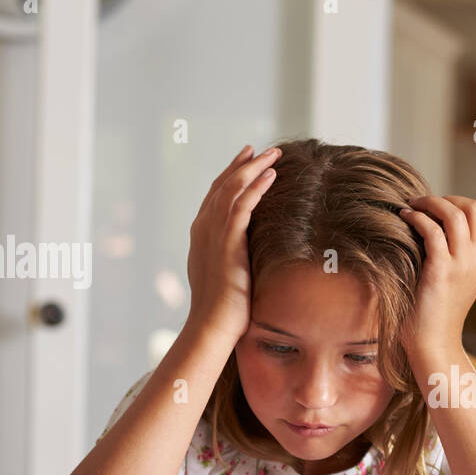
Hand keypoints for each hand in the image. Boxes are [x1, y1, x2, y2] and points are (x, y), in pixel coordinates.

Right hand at [185, 144, 281, 344]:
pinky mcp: (227, 241)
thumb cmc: (224, 308)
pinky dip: (256, 186)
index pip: (217, 194)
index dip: (232, 174)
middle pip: (223, 184)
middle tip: (262, 149)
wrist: (214, 325)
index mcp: (202, 233)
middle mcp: (203, 227)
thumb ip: (232, 256)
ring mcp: (213, 233)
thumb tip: (247, 253)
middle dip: (243, 164)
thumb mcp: (226, 274)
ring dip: (253, 168)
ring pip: (233, 188)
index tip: (248, 159)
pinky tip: (271, 175)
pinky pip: (243, 204)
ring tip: (273, 154)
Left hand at [398, 195, 475, 361]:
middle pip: (474, 206)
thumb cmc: (437, 308)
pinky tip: (404, 219)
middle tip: (423, 203)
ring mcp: (464, 264)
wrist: (433, 341)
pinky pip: (433, 230)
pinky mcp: (442, 271)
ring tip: (412, 207)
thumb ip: (455, 249)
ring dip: (430, 203)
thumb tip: (434, 218)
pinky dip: (417, 218)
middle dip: (446, 198)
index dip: (459, 201)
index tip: (436, 207)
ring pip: (455, 213)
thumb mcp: (457, 275)